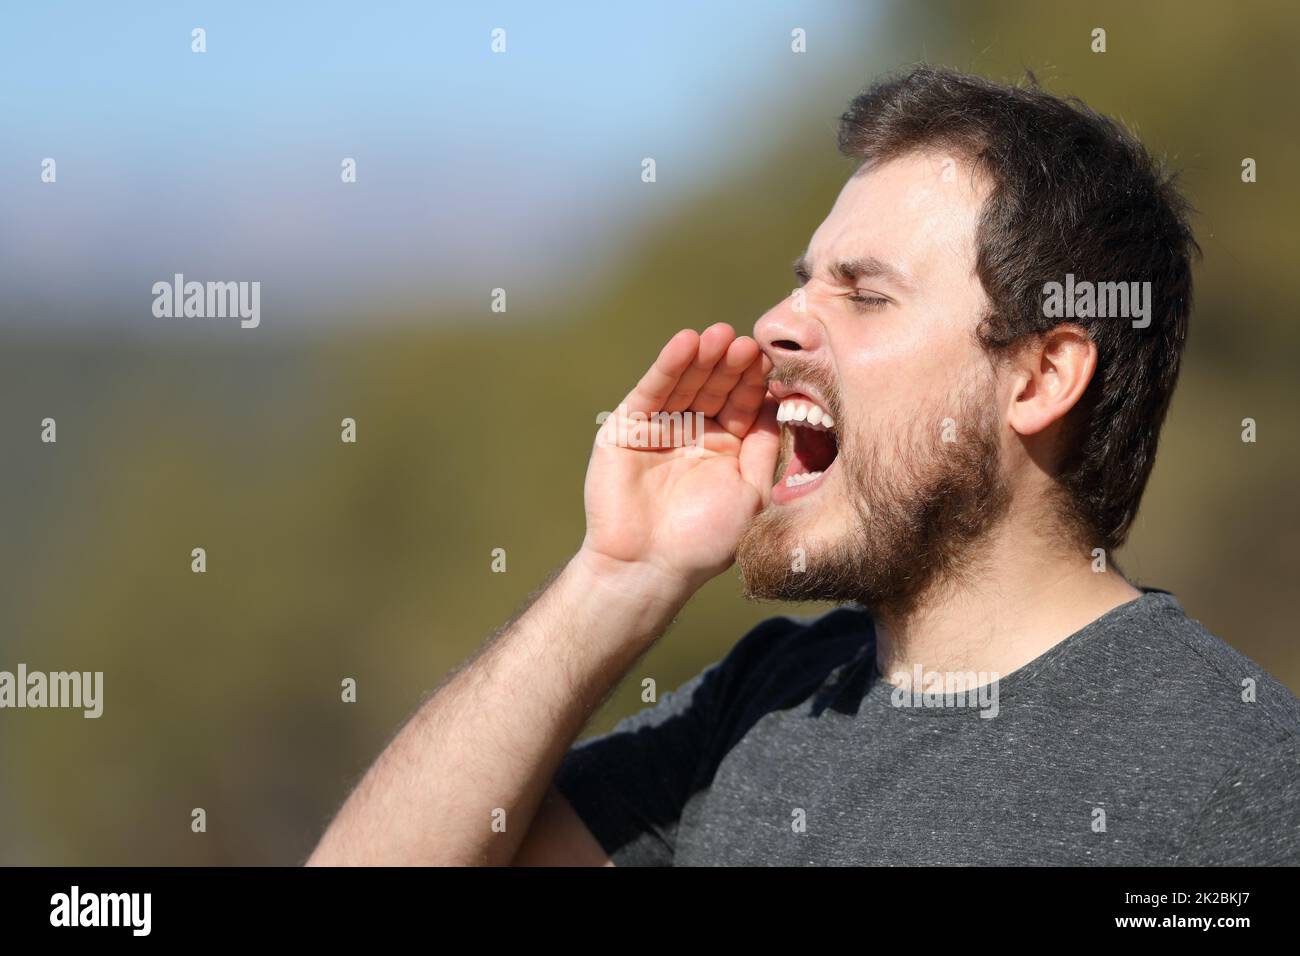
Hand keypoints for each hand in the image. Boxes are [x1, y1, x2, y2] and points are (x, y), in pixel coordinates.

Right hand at [579, 323, 778, 594]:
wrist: (649, 567)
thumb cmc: (706, 540)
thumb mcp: (752, 492)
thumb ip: (764, 447)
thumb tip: (778, 402)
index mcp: (725, 447)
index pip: (742, 403)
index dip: (754, 381)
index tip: (768, 358)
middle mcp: (693, 432)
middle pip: (714, 386)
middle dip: (729, 364)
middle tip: (744, 343)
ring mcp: (660, 427)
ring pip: (684, 383)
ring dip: (701, 357)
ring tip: (717, 335)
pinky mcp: (628, 427)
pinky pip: (651, 391)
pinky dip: (668, 366)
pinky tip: (685, 344)